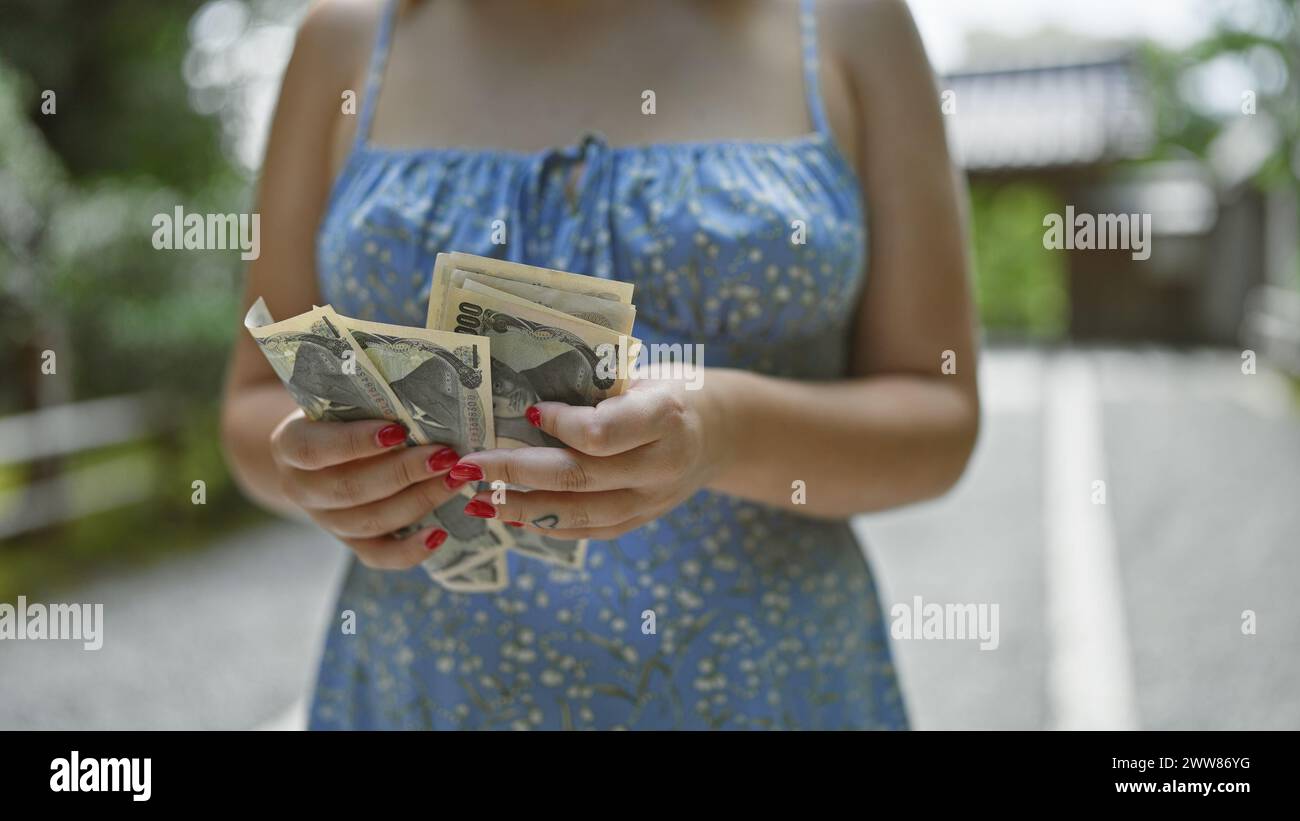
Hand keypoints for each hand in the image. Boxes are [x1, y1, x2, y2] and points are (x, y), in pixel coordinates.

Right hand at [268, 410, 465, 568]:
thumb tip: (417, 393)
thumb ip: (364, 400)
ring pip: (370, 522)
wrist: (320, 446)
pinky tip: (439, 533)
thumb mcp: (339, 397)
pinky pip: (378, 555)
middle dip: (403, 473)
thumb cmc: (340, 411)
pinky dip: (410, 551)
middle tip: (445, 456)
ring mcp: (325, 519)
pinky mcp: (350, 541)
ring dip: (418, 501)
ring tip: (454, 480)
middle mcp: (301, 488)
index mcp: (289, 445)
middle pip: (350, 489)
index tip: (398, 431)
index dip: (355, 443)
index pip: (315, 450)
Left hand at [450, 376, 733, 539]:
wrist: (719, 432)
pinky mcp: (642, 521)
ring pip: (578, 514)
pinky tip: (510, 514)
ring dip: (521, 509)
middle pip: (578, 477)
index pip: (600, 433)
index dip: (558, 425)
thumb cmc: (666, 389)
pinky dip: (546, 524)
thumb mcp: (642, 373)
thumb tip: (517, 390)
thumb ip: (594, 384)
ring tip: (476, 500)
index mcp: (664, 415)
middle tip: (466, 466)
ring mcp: (652, 500)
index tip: (527, 412)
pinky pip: (588, 531)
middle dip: (514, 472)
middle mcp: (661, 465)